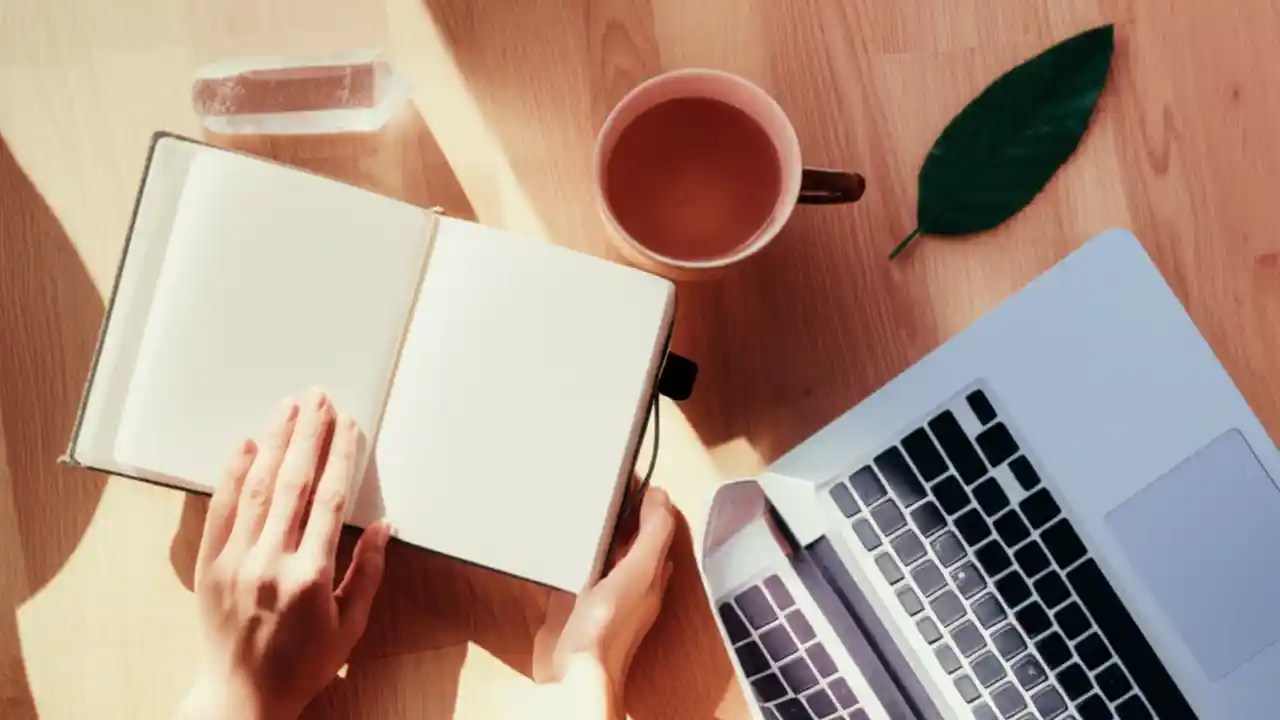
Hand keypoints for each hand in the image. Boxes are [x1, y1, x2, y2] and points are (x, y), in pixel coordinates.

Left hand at [176, 390, 390, 719]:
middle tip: (319, 399)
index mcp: (310, 576)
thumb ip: (366, 571)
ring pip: (257, 486)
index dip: (340, 457)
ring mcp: (235, 561)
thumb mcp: (349, 624)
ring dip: (275, 440)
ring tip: (289, 407)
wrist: (241, 697)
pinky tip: (245, 444)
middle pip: (293, 482)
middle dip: (309, 435)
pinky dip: (232, 473)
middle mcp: (270, 561)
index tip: (348, 426)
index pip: (329, 500)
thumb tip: (384, 526)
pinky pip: (220, 509)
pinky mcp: (209, 564)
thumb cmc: (301, 664)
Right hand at [534, 487, 676, 706]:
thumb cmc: (609, 623)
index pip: (655, 530)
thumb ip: (653, 534)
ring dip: (594, 532)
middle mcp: (628, 582)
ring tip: (580, 503)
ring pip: (602, 553)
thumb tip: (662, 495)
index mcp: (649, 574)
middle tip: (602, 483)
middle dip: (620, 514)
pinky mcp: (571, 604)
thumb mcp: (638, 571)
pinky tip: (557, 542)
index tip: (628, 475)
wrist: (575, 670)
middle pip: (628, 540)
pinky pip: (574, 571)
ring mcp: (599, 594)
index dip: (646, 503)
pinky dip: (570, 554)